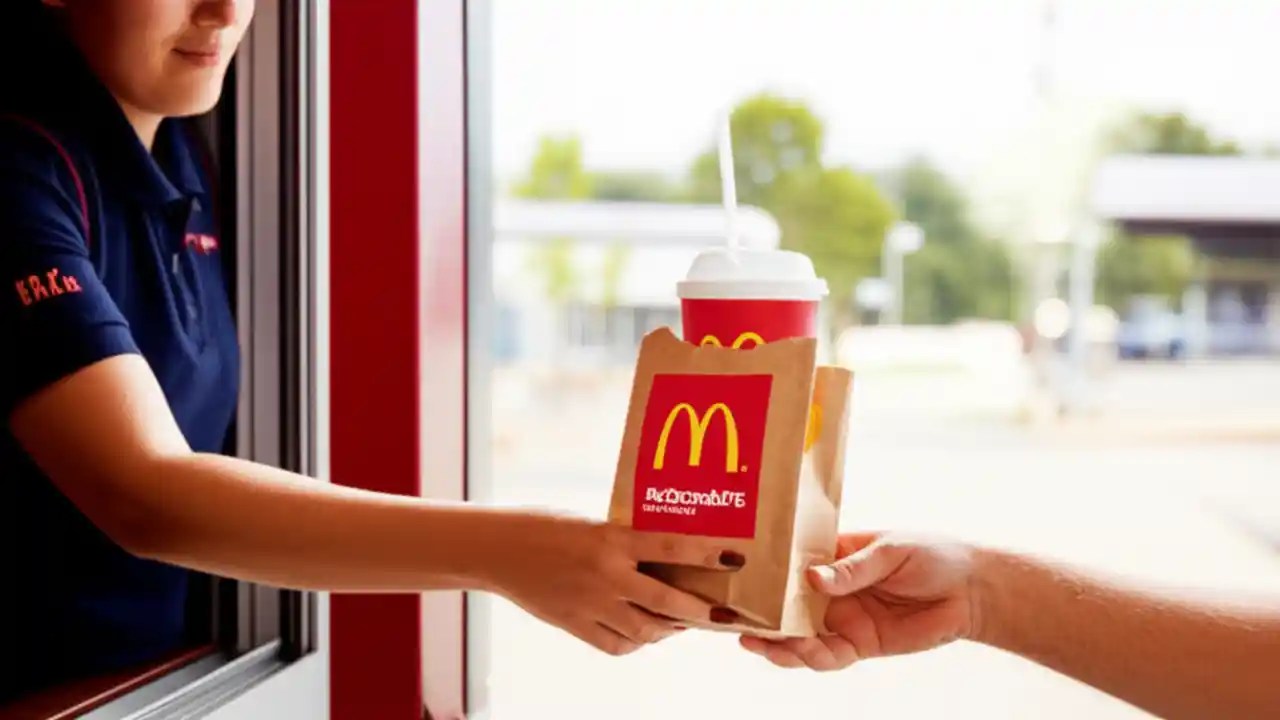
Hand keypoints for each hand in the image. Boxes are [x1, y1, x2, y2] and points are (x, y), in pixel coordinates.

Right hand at [492, 514, 742, 655]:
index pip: (672, 548)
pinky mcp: (574, 624)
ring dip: (667, 630)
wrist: (499, 549)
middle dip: (698, 611)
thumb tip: (663, 556)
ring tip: (678, 623)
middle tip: (718, 613)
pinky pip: (617, 645)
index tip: (735, 558)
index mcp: (611, 539)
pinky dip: (635, 643)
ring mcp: (590, 603)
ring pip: (644, 630)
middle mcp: (606, 573)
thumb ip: (623, 540)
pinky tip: (641, 633)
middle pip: (666, 602)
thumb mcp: (590, 523)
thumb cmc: (546, 526)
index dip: (707, 555)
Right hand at [740, 532, 976, 670]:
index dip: (761, 572)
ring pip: (799, 635)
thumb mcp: (891, 551)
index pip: (787, 563)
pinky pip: (827, 657)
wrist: (973, 591)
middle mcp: (830, 589)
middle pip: (784, 604)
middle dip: (759, 614)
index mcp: (832, 556)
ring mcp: (842, 619)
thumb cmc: (933, 555)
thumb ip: (852, 569)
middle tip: (732, 621)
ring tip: (759, 642)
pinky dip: (809, 658)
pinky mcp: (859, 645)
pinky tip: (796, 652)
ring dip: (778, 641)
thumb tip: (811, 577)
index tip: (734, 578)